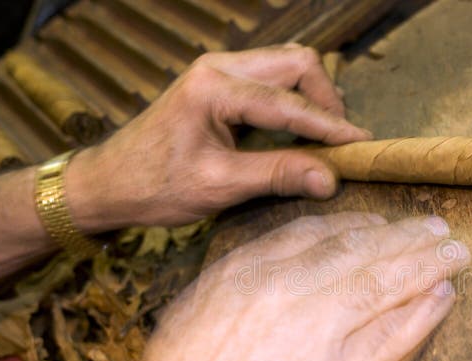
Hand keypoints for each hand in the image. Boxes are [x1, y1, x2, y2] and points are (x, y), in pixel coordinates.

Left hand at [65, 44, 371, 230]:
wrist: (109, 183)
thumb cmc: (155, 187)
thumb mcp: (220, 186)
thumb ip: (277, 175)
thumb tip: (331, 179)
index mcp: (214, 87)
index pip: (289, 101)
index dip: (330, 125)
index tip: (361, 145)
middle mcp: (219, 67)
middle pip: (296, 62)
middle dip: (325, 100)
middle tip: (340, 141)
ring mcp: (219, 70)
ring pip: (287, 64)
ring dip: (312, 97)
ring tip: (324, 138)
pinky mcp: (220, 83)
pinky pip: (273, 78)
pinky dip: (295, 100)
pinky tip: (300, 132)